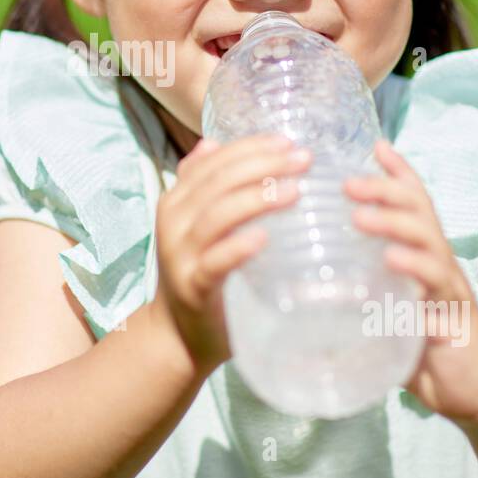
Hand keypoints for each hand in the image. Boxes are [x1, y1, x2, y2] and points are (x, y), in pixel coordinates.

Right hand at [152, 133, 311, 377]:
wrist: (178, 335)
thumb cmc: (201, 274)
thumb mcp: (198, 226)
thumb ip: (204, 187)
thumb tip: (212, 142)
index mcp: (176, 201)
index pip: (214, 162)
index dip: (251, 147)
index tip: (288, 142)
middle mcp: (173, 222)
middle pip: (218, 182)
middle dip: (263, 165)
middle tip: (303, 160)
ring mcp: (180, 255)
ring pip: (217, 216)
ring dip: (257, 199)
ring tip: (294, 191)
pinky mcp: (193, 287)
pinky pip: (215, 263)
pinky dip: (238, 248)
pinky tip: (263, 238)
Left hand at [344, 139, 477, 426]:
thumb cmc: (428, 351)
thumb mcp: (389, 317)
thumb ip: (360, 301)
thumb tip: (303, 297)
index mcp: (423, 257)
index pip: (414, 203)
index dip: (398, 173)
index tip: (373, 145)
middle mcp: (439, 262)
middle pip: (418, 210)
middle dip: (385, 189)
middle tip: (347, 181)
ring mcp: (449, 285)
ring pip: (426, 239)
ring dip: (394, 223)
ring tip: (360, 215)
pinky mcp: (456, 314)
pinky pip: (436, 284)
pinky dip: (414, 268)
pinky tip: (391, 260)